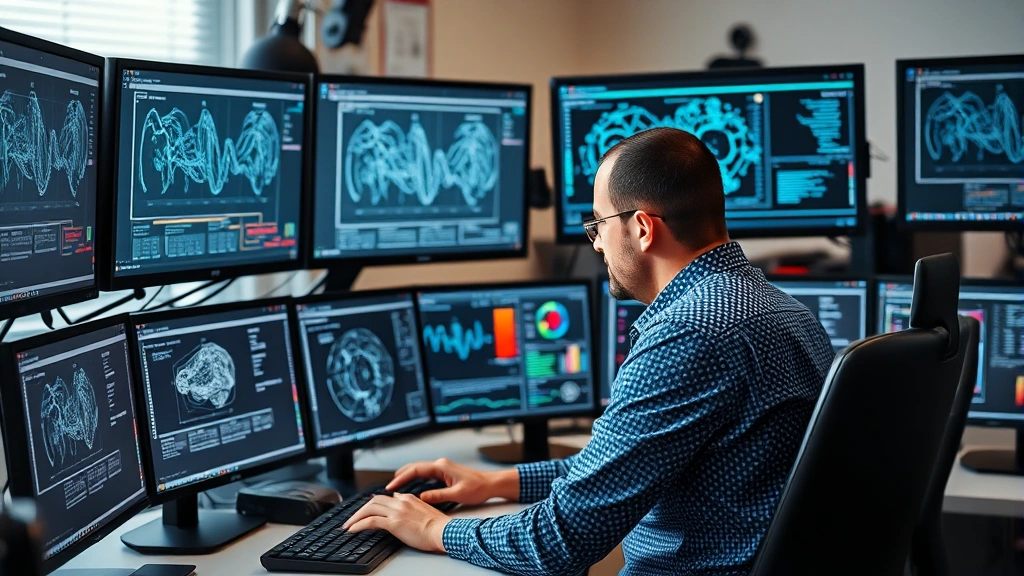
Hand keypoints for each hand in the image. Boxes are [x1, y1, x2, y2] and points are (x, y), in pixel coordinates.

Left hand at [342, 493, 448, 552]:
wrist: (444, 531)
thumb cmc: (438, 526)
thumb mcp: (424, 510)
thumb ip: (411, 505)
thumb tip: (398, 500)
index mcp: (408, 498)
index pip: (385, 498)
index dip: (373, 505)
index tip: (367, 512)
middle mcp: (401, 501)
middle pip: (373, 500)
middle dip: (360, 510)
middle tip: (352, 519)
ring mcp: (397, 511)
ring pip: (369, 508)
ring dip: (355, 517)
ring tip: (348, 526)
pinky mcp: (394, 523)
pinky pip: (370, 521)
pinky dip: (358, 525)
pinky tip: (353, 530)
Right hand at [387, 458, 518, 504]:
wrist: (491, 484)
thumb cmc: (478, 488)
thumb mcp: (457, 495)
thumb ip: (438, 496)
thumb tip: (421, 498)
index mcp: (441, 467)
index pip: (416, 470)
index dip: (401, 478)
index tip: (391, 486)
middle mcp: (440, 465)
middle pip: (415, 467)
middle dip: (400, 475)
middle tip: (389, 486)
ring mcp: (443, 468)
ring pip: (419, 469)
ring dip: (407, 476)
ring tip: (395, 485)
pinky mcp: (445, 472)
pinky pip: (426, 473)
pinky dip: (415, 478)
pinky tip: (411, 485)